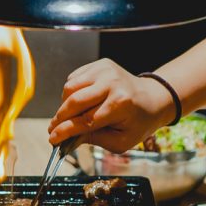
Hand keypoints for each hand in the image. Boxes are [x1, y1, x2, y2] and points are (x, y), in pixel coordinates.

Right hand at [47, 59, 173, 152]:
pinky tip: (80, 101)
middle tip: (53, 129)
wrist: (153, 98)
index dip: (65, 131)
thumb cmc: (138, 122)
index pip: (85, 120)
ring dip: (64, 104)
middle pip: (74, 101)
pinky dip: (71, 92)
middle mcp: (112, 83)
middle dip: (60, 118)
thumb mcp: (120, 141)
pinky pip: (74, 78)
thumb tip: (67, 139)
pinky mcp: (100, 64)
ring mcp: (105, 70)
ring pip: (70, 88)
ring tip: (71, 115)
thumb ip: (94, 139)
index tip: (52, 139)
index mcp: (120, 104)